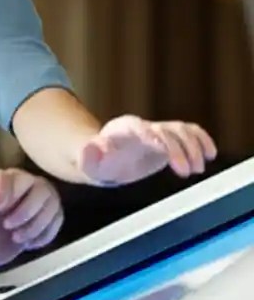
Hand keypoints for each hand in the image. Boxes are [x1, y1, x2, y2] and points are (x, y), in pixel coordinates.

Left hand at [0, 168, 62, 266]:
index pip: (7, 178)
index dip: (5, 191)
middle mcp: (20, 185)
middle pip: (38, 188)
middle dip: (26, 210)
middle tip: (7, 227)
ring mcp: (36, 200)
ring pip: (51, 204)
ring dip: (36, 224)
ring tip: (16, 238)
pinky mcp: (47, 217)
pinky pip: (57, 221)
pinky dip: (45, 234)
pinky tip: (29, 244)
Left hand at [79, 115, 216, 184]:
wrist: (104, 160)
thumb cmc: (96, 163)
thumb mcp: (88, 163)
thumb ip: (89, 156)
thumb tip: (92, 148)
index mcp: (125, 129)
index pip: (145, 130)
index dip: (159, 139)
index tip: (168, 155)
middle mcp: (144, 127)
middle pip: (168, 131)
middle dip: (181, 149)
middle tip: (188, 172)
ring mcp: (158, 132)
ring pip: (182, 130)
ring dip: (195, 147)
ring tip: (199, 168)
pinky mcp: (168, 139)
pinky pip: (189, 133)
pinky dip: (202, 140)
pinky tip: (210, 154)